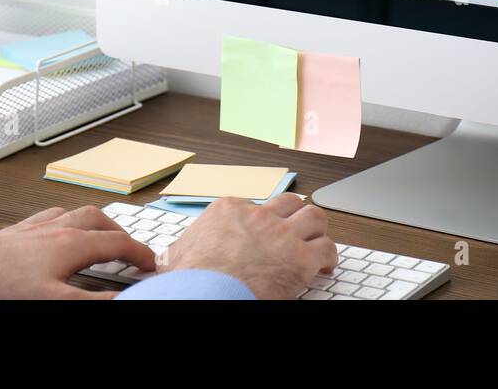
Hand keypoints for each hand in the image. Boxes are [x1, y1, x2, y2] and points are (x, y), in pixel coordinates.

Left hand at [0, 205, 155, 298]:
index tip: (151, 264)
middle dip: (120, 233)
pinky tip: (62, 228)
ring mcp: (37, 226)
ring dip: (96, 223)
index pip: (118, 243)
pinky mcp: (19, 229)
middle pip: (100, 220)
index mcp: (72, 243)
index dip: (140, 254)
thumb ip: (94, 299)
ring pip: (77, 213)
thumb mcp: (56, 299)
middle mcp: (57, 228)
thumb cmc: (3, 284)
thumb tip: (123, 298)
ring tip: (103, 236)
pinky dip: (67, 220)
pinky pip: (51, 215)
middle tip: (131, 250)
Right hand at [164, 193, 337, 298]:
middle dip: (298, 215)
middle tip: (300, 228)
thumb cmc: (192, 278)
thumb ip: (184, 247)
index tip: (270, 230)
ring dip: (319, 230)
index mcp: (231, 210)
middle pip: (291, 202)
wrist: (203, 294)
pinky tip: (325, 266)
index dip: (268, 219)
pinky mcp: (299, 258)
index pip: (259, 204)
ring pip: (315, 216)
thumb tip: (167, 257)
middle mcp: (259, 216)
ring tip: (318, 241)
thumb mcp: (179, 253)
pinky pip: (326, 248)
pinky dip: (329, 257)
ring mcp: (281, 235)